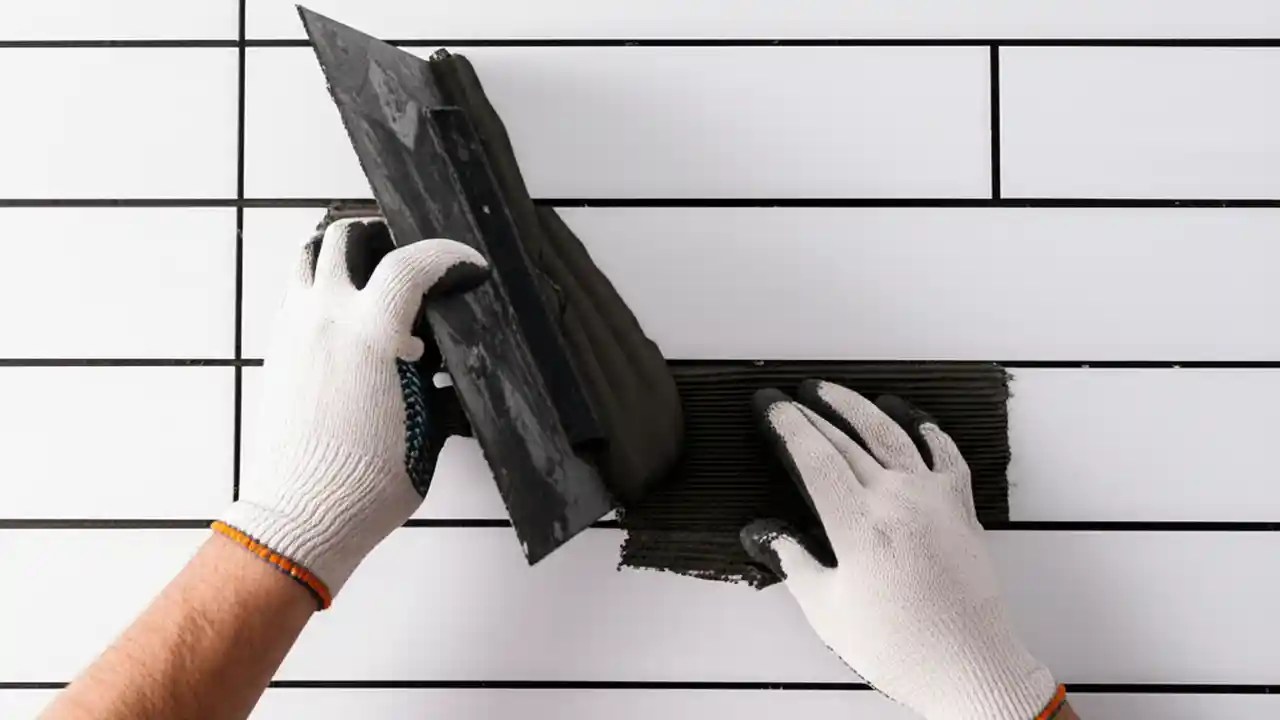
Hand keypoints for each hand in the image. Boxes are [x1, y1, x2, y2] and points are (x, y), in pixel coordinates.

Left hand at [215, 218, 487, 608]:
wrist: (301, 514)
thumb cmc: (366, 483)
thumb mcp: (427, 428)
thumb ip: (433, 382)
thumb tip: (437, 363)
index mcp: (370, 333)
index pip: (412, 262)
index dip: (449, 254)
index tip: (468, 264)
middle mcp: (325, 318)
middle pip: (346, 238)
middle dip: (384, 237)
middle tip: (411, 260)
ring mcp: (293, 330)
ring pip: (309, 258)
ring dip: (341, 256)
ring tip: (371, 279)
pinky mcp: (276, 351)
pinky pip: (295, 295)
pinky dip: (321, 290)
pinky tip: (347, 324)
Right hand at [741, 380, 1062, 719]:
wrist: (972, 667)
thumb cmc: (901, 647)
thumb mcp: (827, 610)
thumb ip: (793, 561)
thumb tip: (763, 533)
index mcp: (860, 526)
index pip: (815, 458)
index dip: (787, 427)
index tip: (769, 406)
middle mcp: (899, 501)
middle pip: (847, 441)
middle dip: (811, 413)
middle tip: (788, 397)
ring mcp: (935, 500)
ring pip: (892, 434)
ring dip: (859, 407)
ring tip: (831, 391)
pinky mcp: (961, 509)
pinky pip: (945, 455)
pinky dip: (926, 430)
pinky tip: (911, 417)